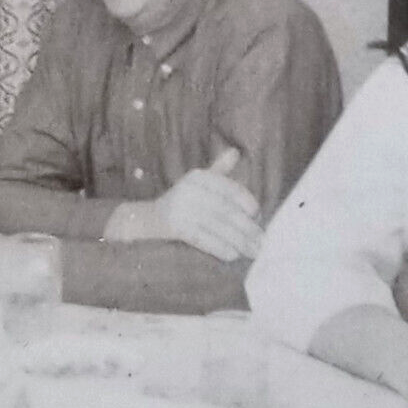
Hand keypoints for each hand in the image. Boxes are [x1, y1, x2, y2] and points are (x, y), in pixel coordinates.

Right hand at [112, 148, 260, 261]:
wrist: (145, 220)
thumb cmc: (180, 201)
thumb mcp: (197, 182)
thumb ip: (218, 170)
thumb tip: (236, 151)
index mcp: (198, 177)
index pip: (228, 189)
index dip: (246, 202)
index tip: (258, 216)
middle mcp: (189, 189)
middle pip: (225, 210)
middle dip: (246, 228)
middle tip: (262, 242)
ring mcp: (180, 208)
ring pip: (217, 226)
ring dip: (238, 241)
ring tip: (252, 252)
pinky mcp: (174, 227)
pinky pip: (202, 238)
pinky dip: (219, 248)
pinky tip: (232, 255)